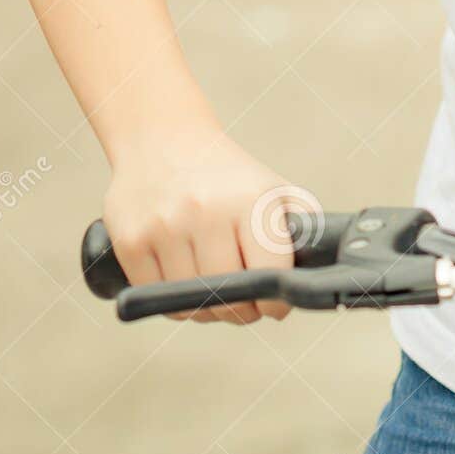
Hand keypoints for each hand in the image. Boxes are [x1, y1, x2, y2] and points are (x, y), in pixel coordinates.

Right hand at [103, 126, 303, 323]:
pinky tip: (186, 286)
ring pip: (192, 303)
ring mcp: (165, 227)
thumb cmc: (227, 174)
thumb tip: (323, 268)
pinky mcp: (131, 241)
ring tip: (216, 294)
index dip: (276, 302)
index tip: (275, 307)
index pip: (270, 272)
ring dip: (208, 311)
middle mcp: (207, 212)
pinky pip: (157, 298)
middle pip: (229, 297)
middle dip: (242, 312)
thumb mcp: (274, 188)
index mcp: (250, 200)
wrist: (163, 140)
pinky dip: (175, 303)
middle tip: (247, 307)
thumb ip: (303, 226)